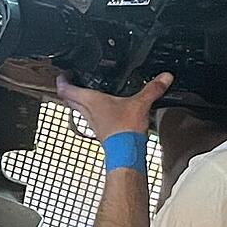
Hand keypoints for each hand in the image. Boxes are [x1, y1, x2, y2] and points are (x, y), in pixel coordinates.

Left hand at [56, 71, 172, 140]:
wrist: (126, 152)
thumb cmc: (125, 130)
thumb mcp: (140, 104)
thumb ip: (152, 89)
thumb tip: (164, 77)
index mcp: (89, 101)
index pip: (65, 89)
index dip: (62, 80)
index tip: (64, 74)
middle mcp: (86, 111)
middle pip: (67, 99)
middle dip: (68, 89)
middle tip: (71, 81)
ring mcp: (91, 122)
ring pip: (77, 109)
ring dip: (77, 101)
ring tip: (84, 93)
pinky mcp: (99, 130)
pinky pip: (89, 118)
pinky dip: (90, 111)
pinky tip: (101, 110)